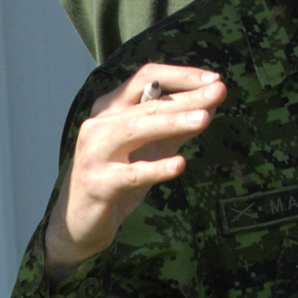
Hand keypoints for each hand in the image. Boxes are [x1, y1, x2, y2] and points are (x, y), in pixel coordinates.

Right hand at [44, 64, 225, 279]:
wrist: (79, 222)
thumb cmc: (116, 180)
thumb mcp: (148, 149)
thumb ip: (175, 128)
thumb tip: (211, 106)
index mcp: (110, 109)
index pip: (146, 78)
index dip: (181, 75)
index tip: (214, 78)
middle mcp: (99, 125)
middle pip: (147, 103)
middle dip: (186, 97)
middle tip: (219, 91)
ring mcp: (95, 153)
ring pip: (136, 129)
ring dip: (172, 122)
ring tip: (204, 118)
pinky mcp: (98, 184)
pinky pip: (131, 173)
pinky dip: (156, 168)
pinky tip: (179, 165)